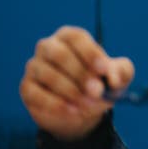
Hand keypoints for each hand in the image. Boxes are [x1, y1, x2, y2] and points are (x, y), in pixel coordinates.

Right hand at [19, 26, 133, 140]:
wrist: (82, 108)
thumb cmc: (101, 82)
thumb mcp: (118, 76)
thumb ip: (121, 72)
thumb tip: (112, 79)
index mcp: (70, 37)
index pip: (76, 38)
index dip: (90, 53)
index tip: (104, 70)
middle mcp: (49, 46)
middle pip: (60, 54)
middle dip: (80, 74)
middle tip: (97, 92)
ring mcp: (35, 66)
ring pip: (49, 75)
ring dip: (71, 92)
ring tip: (89, 105)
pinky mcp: (27, 87)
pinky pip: (37, 94)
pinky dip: (56, 104)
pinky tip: (73, 111)